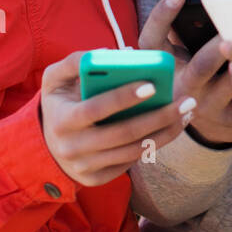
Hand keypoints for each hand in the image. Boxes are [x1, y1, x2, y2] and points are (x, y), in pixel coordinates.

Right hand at [39, 51, 195, 186]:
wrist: (45, 145)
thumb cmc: (59, 103)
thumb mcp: (54, 79)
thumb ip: (75, 62)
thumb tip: (108, 53)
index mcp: (62, 120)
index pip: (97, 108)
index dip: (124, 97)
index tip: (152, 84)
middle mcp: (73, 148)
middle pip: (124, 134)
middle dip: (160, 116)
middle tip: (187, 100)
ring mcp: (86, 167)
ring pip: (134, 151)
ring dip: (166, 132)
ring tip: (187, 112)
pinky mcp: (99, 179)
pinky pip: (133, 161)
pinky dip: (156, 144)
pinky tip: (172, 126)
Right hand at [137, 0, 231, 145]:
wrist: (211, 115)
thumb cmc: (200, 69)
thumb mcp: (186, 51)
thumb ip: (191, 31)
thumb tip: (219, 6)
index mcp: (165, 66)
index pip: (152, 40)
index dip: (162, 16)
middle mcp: (180, 88)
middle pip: (201, 66)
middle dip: (222, 45)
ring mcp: (205, 106)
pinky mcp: (230, 116)